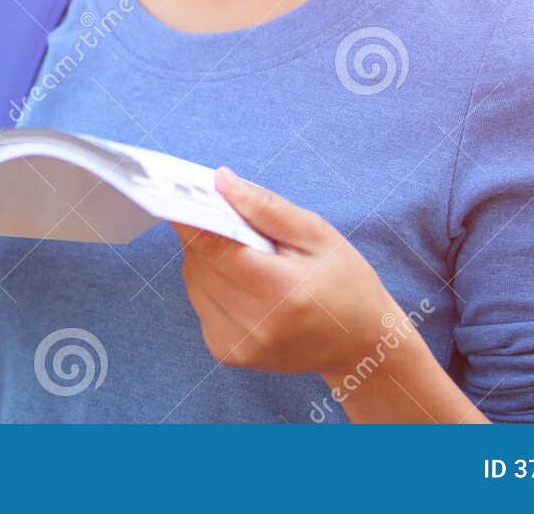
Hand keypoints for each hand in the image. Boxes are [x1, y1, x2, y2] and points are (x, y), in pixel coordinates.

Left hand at [172, 167, 408, 378]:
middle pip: (198, 260)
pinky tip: (243, 282)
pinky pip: (199, 300)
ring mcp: (238, 344)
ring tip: (248, 257)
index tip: (176, 191)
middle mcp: (254, 324)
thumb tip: (220, 181)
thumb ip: (266, 207)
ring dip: (208, 258)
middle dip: (206, 232)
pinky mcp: (226, 353)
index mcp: (282, 291)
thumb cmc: (345, 283)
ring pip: (193, 278)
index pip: (213, 246)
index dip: (189, 215)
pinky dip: (211, 283)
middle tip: (234, 223)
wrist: (358, 345)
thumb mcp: (317, 234)